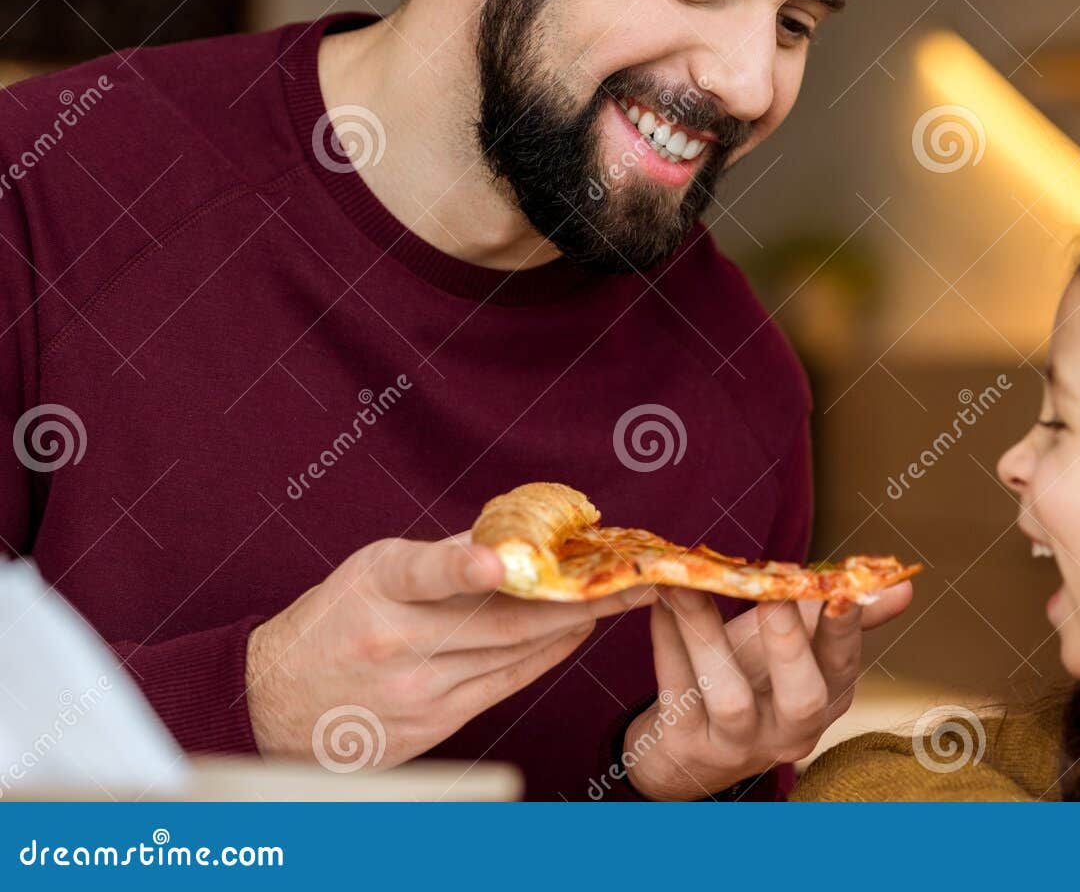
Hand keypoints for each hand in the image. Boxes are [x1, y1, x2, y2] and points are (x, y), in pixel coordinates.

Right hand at [245, 533, 649, 765]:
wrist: (274, 701)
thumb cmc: (334, 620)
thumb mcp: (371, 570)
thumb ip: (442, 555)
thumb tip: (515, 536)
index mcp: (377, 588)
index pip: (422, 574)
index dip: (461, 567)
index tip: (498, 561)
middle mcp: (396, 640)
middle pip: (499, 621)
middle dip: (572, 598)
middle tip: (625, 578)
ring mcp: (415, 689)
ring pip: (512, 653)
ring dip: (571, 625)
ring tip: (616, 600)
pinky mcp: (431, 723)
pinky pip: (504, 684)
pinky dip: (545, 656)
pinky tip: (574, 634)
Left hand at [621, 583, 913, 798]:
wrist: (686, 753)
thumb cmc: (752, 682)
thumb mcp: (798, 650)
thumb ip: (838, 618)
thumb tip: (903, 585)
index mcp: (825, 700)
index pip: (843, 665)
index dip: (845, 630)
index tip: (844, 590)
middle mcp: (789, 732)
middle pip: (802, 697)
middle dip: (791, 644)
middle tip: (773, 593)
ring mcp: (737, 745)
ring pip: (729, 697)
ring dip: (707, 635)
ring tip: (687, 584)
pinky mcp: (686, 745)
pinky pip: (677, 692)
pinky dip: (667, 644)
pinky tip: (659, 604)